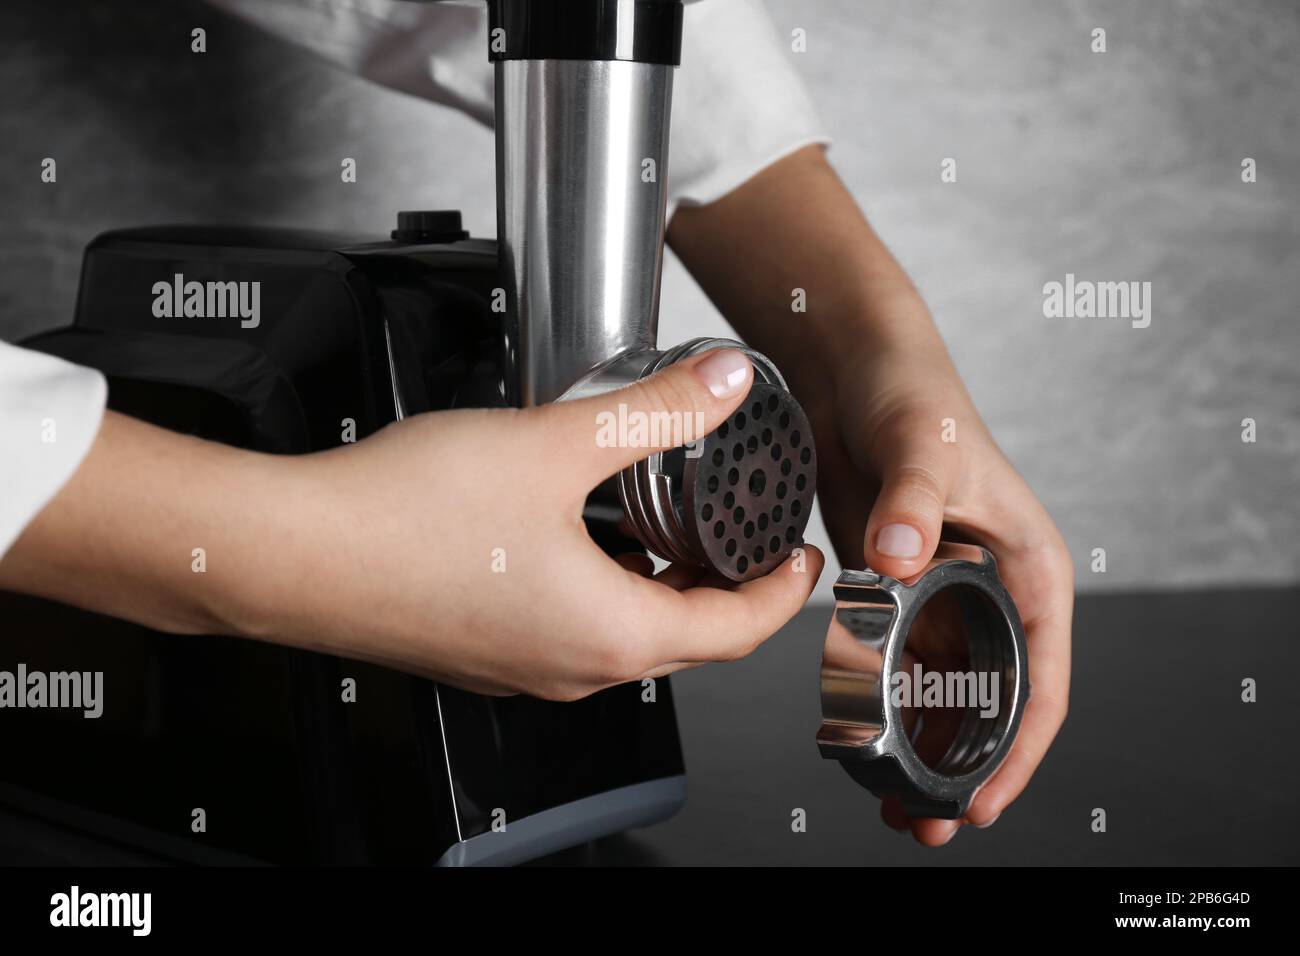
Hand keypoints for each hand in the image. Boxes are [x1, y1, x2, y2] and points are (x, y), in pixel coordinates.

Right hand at [1, 348, 821, 700]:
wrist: (288, 551)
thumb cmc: (404, 516)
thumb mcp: (555, 444)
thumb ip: (652, 411)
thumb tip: (722, 383)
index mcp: (611, 634)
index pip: (737, 631)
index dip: (782, 593)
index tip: (801, 560)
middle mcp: (572, 667)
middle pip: (686, 639)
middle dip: (726, 587)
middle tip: (744, 535)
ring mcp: (522, 666)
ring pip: (624, 634)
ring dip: (660, 586)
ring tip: (669, 522)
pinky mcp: (481, 649)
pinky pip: (569, 629)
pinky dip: (603, 590)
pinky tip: (581, 534)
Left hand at [668, 143, 1071, 846]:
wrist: (849, 369)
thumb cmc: (911, 392)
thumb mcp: (922, 441)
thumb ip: (914, 499)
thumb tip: (901, 556)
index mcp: (1029, 567)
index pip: (1041, 681)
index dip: (1018, 751)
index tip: (984, 800)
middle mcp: (990, 589)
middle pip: (991, 703)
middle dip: (964, 767)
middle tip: (927, 820)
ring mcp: (940, 594)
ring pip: (943, 694)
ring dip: (921, 748)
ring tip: (891, 801)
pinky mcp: (893, 590)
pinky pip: (896, 664)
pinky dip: (884, 708)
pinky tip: (857, 737)